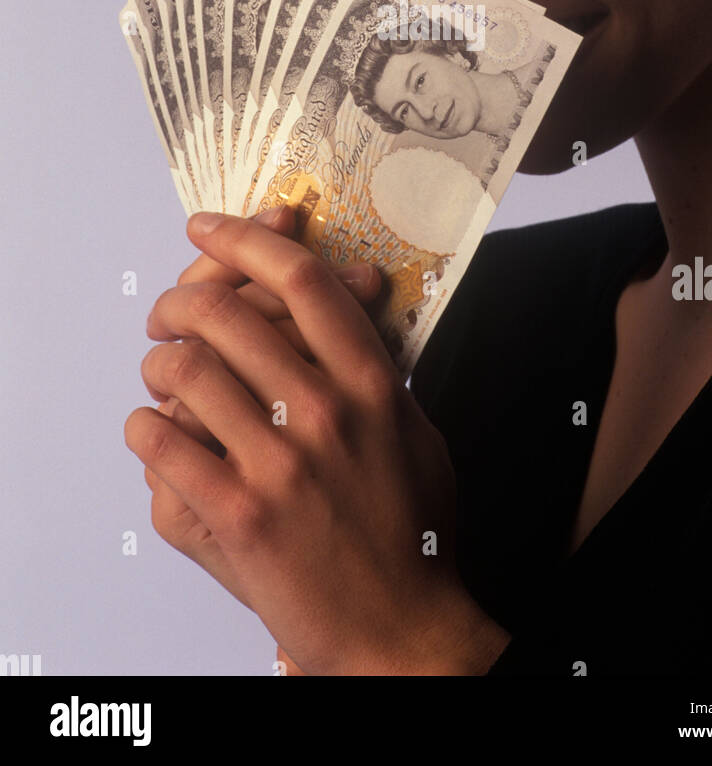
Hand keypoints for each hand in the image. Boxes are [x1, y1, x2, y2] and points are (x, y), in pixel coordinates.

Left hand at [142, 204, 385, 677]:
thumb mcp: (419, 435)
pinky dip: (144, 427)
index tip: (209, 227)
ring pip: (186, 370)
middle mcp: (327, 412)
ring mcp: (279, 464)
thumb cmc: (410, 535)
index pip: (302, 281)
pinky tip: (154, 431)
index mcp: (374, 384)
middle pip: (230, 312)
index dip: (247, 239)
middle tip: (169, 311)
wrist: (398, 632)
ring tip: (160, 371)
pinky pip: (161, 444)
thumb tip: (350, 303)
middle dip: (181, 298)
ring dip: (159, 361)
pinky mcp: (237, 515)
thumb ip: (383, 370)